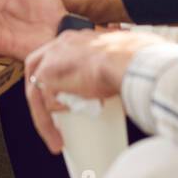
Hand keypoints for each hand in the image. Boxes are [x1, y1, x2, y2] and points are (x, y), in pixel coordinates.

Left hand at [24, 29, 168, 154]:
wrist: (131, 62)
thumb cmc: (140, 60)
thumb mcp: (126, 59)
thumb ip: (122, 66)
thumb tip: (136, 77)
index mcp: (80, 38)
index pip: (60, 56)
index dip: (62, 77)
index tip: (69, 95)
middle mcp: (62, 44)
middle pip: (39, 68)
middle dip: (41, 92)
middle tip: (50, 115)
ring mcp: (53, 58)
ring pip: (37, 90)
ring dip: (44, 116)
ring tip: (56, 138)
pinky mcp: (48, 75)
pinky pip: (41, 104)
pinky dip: (46, 123)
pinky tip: (58, 137)